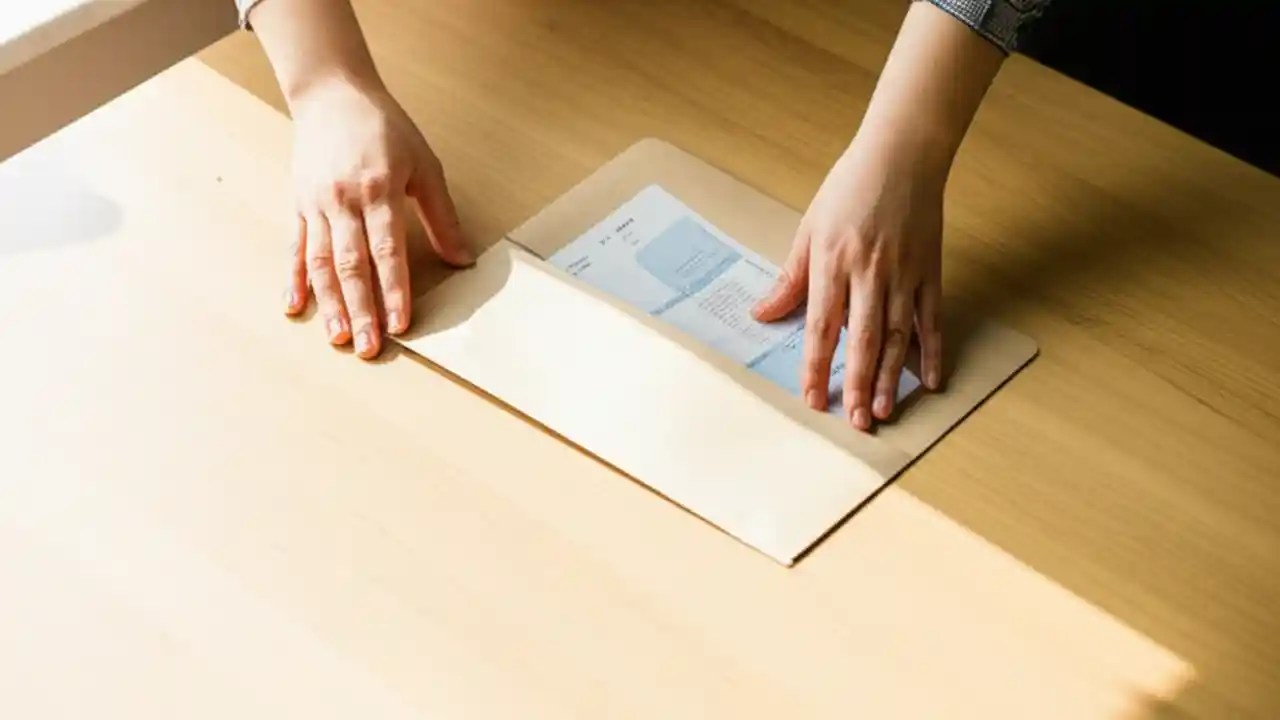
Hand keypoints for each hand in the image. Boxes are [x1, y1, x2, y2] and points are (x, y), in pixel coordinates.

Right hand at [284, 77, 471, 358]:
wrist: (332, 94)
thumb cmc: (384, 128)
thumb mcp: (424, 165)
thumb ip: (442, 216)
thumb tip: (463, 259)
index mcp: (379, 190)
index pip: (387, 250)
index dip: (394, 290)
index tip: (400, 324)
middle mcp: (343, 201)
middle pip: (352, 265)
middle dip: (361, 309)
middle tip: (368, 348)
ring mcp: (316, 205)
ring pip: (321, 263)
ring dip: (330, 304)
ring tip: (337, 338)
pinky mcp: (298, 206)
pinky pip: (295, 248)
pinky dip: (294, 279)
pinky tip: (295, 307)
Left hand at [753, 133, 944, 429]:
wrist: (903, 153)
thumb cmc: (849, 187)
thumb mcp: (809, 228)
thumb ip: (790, 278)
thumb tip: (762, 314)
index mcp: (833, 262)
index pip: (821, 326)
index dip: (816, 365)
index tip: (812, 398)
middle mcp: (870, 272)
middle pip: (863, 338)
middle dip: (857, 382)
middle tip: (854, 420)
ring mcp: (904, 274)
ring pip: (897, 335)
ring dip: (891, 376)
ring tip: (884, 410)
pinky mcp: (930, 271)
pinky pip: (932, 318)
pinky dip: (932, 351)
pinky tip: (931, 380)